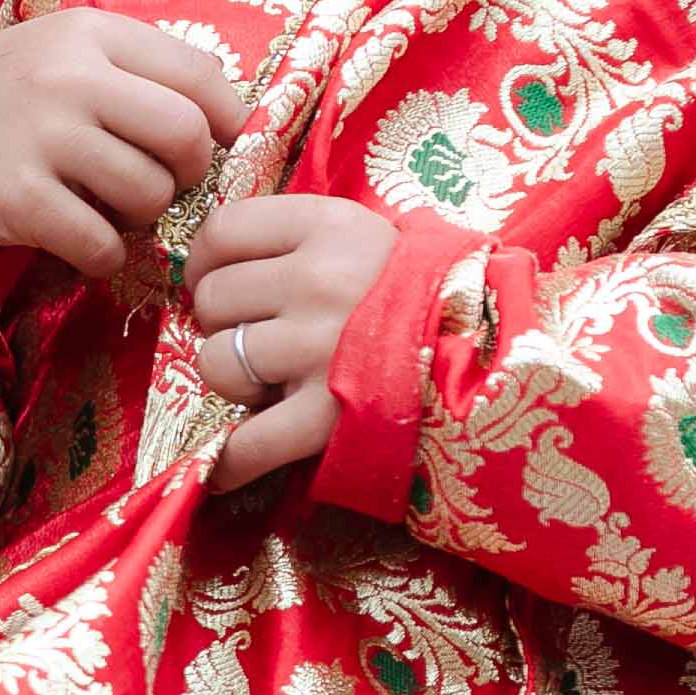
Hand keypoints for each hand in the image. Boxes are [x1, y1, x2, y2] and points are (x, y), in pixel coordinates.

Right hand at [0, 10, 252, 279]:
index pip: (199, 75)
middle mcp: (69, 77)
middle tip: (161, 180)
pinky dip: (104, 254)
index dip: (223, 119)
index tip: (211, 141)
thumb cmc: (0, 96)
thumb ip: (135, 68)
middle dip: (189, 172)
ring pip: (149, 193)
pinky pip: (102, 243)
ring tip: (109, 205)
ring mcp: (43, 138)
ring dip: (142, 215)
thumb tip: (225, 115)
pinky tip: (82, 239)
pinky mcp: (18, 199)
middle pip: (185, 136)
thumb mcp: (63, 50)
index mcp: (89, 32)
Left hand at [180, 193, 399, 492]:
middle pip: (213, 298)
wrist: (490, 357)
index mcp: (328, 227)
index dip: (205, 261)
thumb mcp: (364, 235)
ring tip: (273, 380)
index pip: (223, 231)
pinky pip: (249, 442)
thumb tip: (209, 261)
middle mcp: (319, 281)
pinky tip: (225, 467)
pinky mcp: (327, 418)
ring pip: (218, 362)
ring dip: (236, 378)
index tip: (214, 278)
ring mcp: (319, 350)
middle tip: (260, 335)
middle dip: (225, 322)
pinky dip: (232, 460)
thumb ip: (295, 237)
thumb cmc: (417, 292)